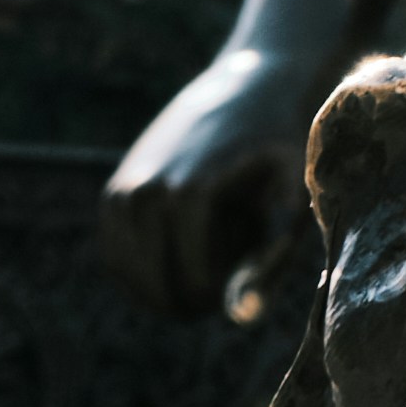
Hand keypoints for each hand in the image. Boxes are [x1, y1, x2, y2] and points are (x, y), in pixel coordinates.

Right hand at [102, 37, 344, 321]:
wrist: (253, 87)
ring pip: (133, 278)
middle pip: (160, 289)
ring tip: (209, 241)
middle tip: (231, 254)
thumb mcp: (292, 200)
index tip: (252, 264)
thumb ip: (268, 261)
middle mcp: (143, 191)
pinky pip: (118, 259)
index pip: (193, 288)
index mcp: (187, 195)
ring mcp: (121, 192)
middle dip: (197, 291)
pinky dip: (147, 268)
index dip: (228, 295)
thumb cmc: (284, 150)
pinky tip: (181, 246)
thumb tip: (240, 319)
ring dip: (168, 279)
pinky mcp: (114, 194)